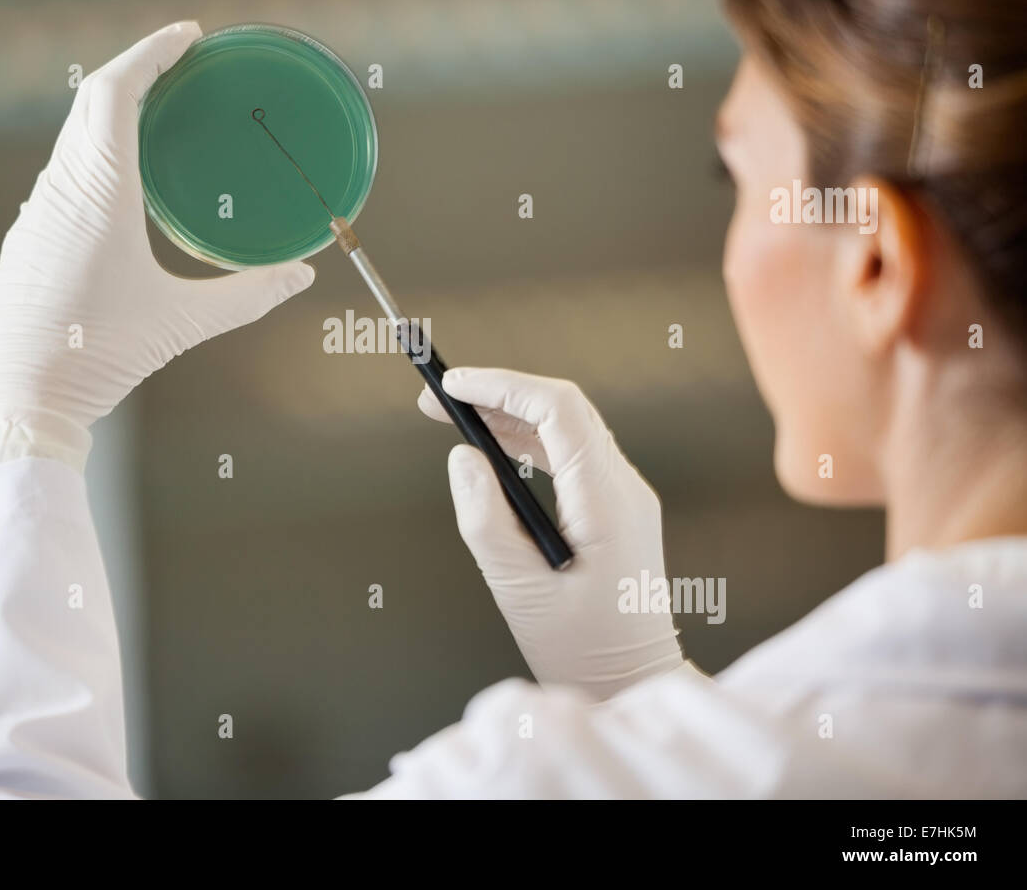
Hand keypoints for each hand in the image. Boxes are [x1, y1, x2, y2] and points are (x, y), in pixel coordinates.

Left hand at [0, 21, 313, 520]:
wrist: (18, 401)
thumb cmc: (97, 358)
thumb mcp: (181, 324)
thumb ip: (247, 296)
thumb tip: (301, 275)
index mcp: (98, 194)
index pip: (116, 92)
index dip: (152, 51)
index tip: (190, 34)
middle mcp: (61, 190)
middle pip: (90, 101)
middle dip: (137, 69)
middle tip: (184, 61)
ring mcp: (39, 213)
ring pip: (72, 135)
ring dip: (113, 109)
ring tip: (160, 109)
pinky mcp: (31, 239)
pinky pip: (64, 170)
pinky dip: (96, 148)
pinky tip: (124, 179)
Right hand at [419, 367, 682, 699]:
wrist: (633, 684)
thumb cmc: (580, 649)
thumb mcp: (518, 590)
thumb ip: (486, 520)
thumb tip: (462, 458)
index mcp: (607, 501)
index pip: (558, 409)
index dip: (502, 386)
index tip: (450, 386)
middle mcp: (624, 488)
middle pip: (563, 409)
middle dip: (499, 394)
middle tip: (437, 400)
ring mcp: (624, 497)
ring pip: (567, 428)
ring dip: (510, 415)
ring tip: (454, 417)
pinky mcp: (615, 509)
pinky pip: (572, 454)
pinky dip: (529, 441)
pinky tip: (493, 449)